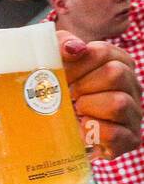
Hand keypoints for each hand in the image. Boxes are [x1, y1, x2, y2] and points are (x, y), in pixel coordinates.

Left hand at [59, 30, 142, 160]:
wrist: (51, 131)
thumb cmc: (56, 91)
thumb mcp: (54, 62)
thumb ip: (61, 44)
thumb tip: (74, 48)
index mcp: (117, 62)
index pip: (101, 52)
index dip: (75, 65)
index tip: (63, 76)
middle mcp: (131, 86)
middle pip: (115, 73)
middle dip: (82, 85)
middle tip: (68, 96)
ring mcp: (133, 113)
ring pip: (119, 103)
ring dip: (88, 107)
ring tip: (75, 112)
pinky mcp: (128, 139)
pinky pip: (116, 134)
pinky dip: (92, 130)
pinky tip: (81, 129)